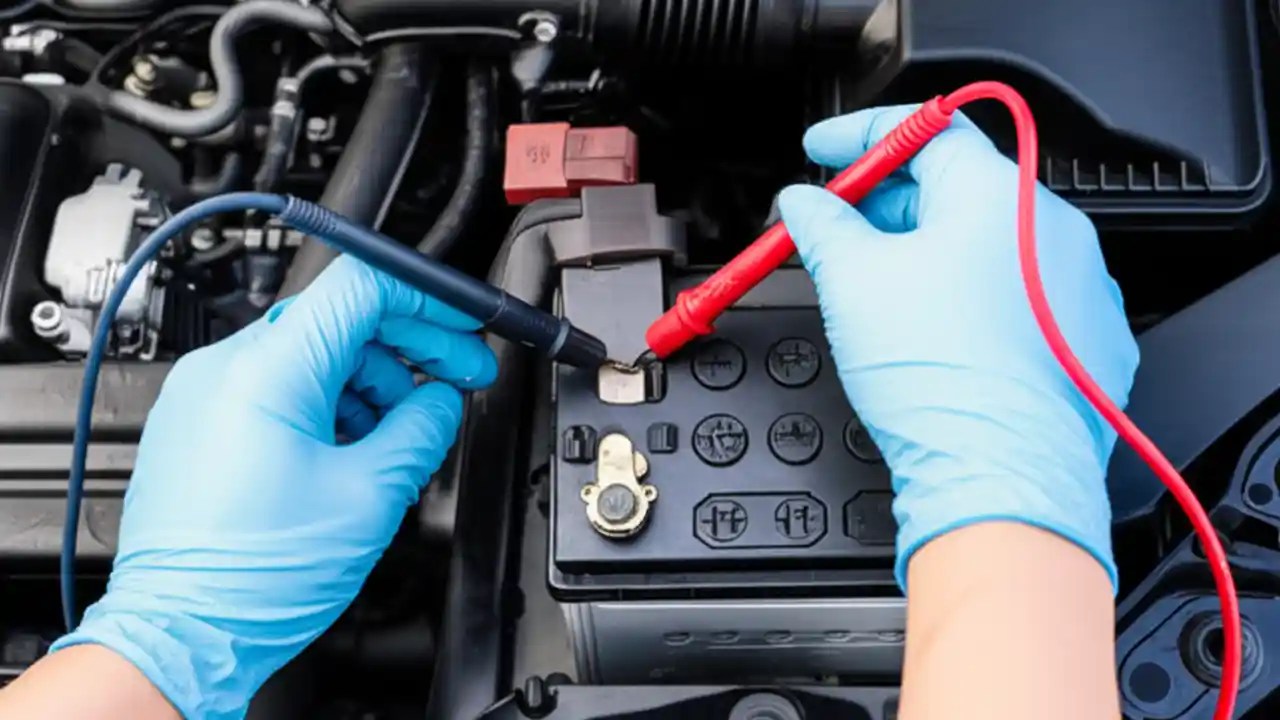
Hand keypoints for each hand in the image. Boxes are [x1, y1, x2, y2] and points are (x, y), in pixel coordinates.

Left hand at [51, 256, 496, 718]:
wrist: (182, 633)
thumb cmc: (254, 576)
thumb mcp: (371, 496)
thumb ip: (422, 429)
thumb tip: (441, 401)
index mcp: (269, 371)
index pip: (363, 290)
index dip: (430, 302)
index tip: (466, 325)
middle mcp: (226, 368)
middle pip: (341, 321)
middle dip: (410, 350)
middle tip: (458, 381)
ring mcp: (207, 394)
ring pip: (314, 356)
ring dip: (372, 385)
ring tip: (399, 440)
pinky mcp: (201, 424)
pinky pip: (279, 389)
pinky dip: (331, 406)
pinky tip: (356, 451)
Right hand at [778, 106, 1137, 589]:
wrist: (1001, 478)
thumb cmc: (942, 381)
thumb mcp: (852, 283)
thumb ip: (822, 224)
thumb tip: (806, 204)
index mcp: (997, 195)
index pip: (923, 129)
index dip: (859, 135)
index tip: (823, 151)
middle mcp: (1051, 228)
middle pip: (953, 186)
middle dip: (885, 202)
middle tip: (834, 229)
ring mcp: (1078, 284)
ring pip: (986, 244)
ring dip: (927, 252)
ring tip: (877, 292)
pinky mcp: (1085, 337)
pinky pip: (1016, 296)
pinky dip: (970, 298)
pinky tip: (933, 331)